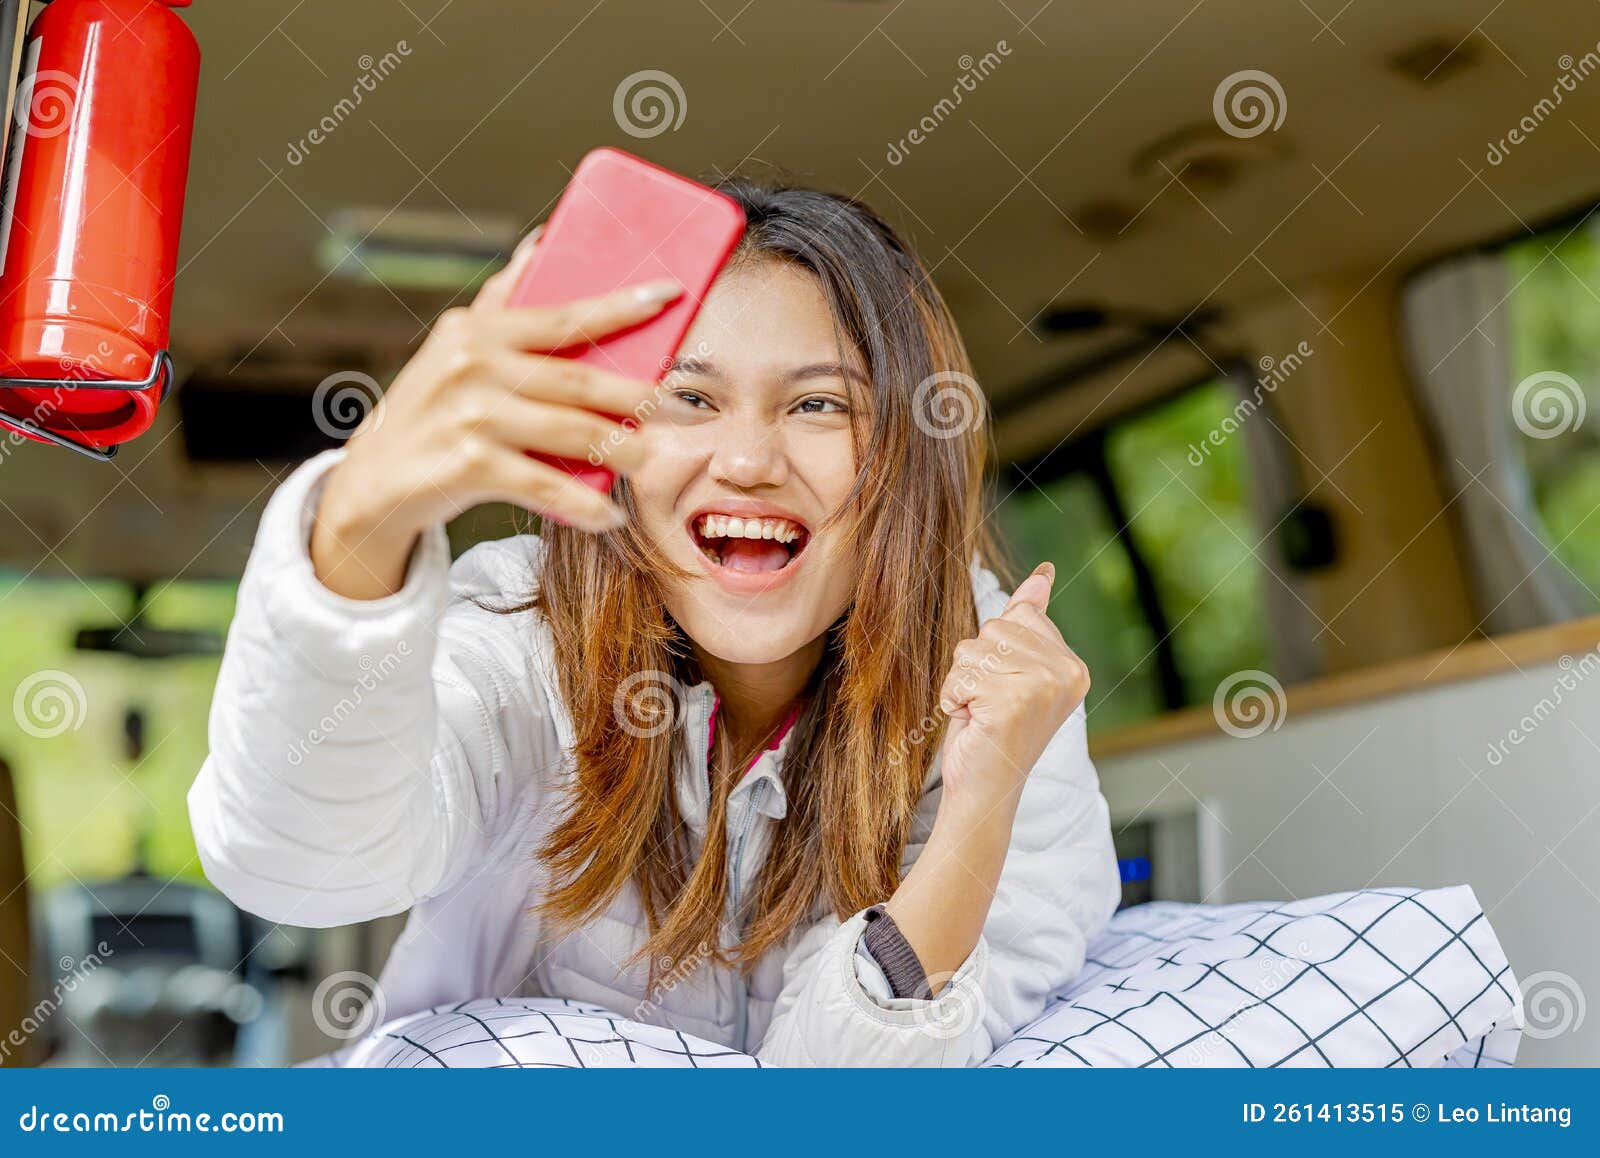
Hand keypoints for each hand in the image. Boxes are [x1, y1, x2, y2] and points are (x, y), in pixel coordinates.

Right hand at [310, 228, 682, 597]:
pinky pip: (544, 484)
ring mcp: (469, 415)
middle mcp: (473, 366)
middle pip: (579, 380)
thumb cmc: (433, 411)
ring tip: (650, 461)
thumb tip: (542, 238)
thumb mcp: (456, 349)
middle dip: (639, 396)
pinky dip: (582, 504)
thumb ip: (502, 300)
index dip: (622, 305)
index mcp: (479, 331)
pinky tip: (607, 517)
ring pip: (571, 432)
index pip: (564, 315)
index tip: (672, 293)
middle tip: (683, 409)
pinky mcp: (466, 464)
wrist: (373, 482)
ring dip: (622, 450)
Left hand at [937, 562, 1089, 809]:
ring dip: (962, 682)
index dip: (994, 650)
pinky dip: (953, 698)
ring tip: (980, 713)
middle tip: (989, 704)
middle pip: (994, 629)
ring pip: (973, 650)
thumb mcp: (1011, 670)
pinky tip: (973, 723)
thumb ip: (1028, 621)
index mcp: (1074, 665)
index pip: (1017, 615)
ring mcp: (1045, 686)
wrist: (984, 790)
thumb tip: (1043, 574)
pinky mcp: (1014, 701)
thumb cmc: (992, 731)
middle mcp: (1068, 673)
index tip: (1007, 688)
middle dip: (975, 665)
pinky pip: (961, 674)